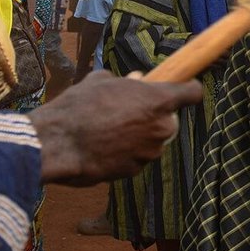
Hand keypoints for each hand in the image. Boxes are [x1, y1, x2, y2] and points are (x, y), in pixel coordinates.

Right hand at [31, 71, 202, 184]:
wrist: (57, 143)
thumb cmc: (78, 106)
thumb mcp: (102, 81)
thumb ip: (127, 82)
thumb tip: (137, 80)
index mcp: (158, 100)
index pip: (193, 93)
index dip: (188, 89)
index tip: (184, 88)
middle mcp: (161, 127)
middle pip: (169, 120)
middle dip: (153, 117)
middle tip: (128, 111)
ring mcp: (150, 151)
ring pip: (152, 141)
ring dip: (137, 136)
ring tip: (108, 129)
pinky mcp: (136, 170)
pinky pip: (136, 157)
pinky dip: (126, 153)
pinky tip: (104, 146)